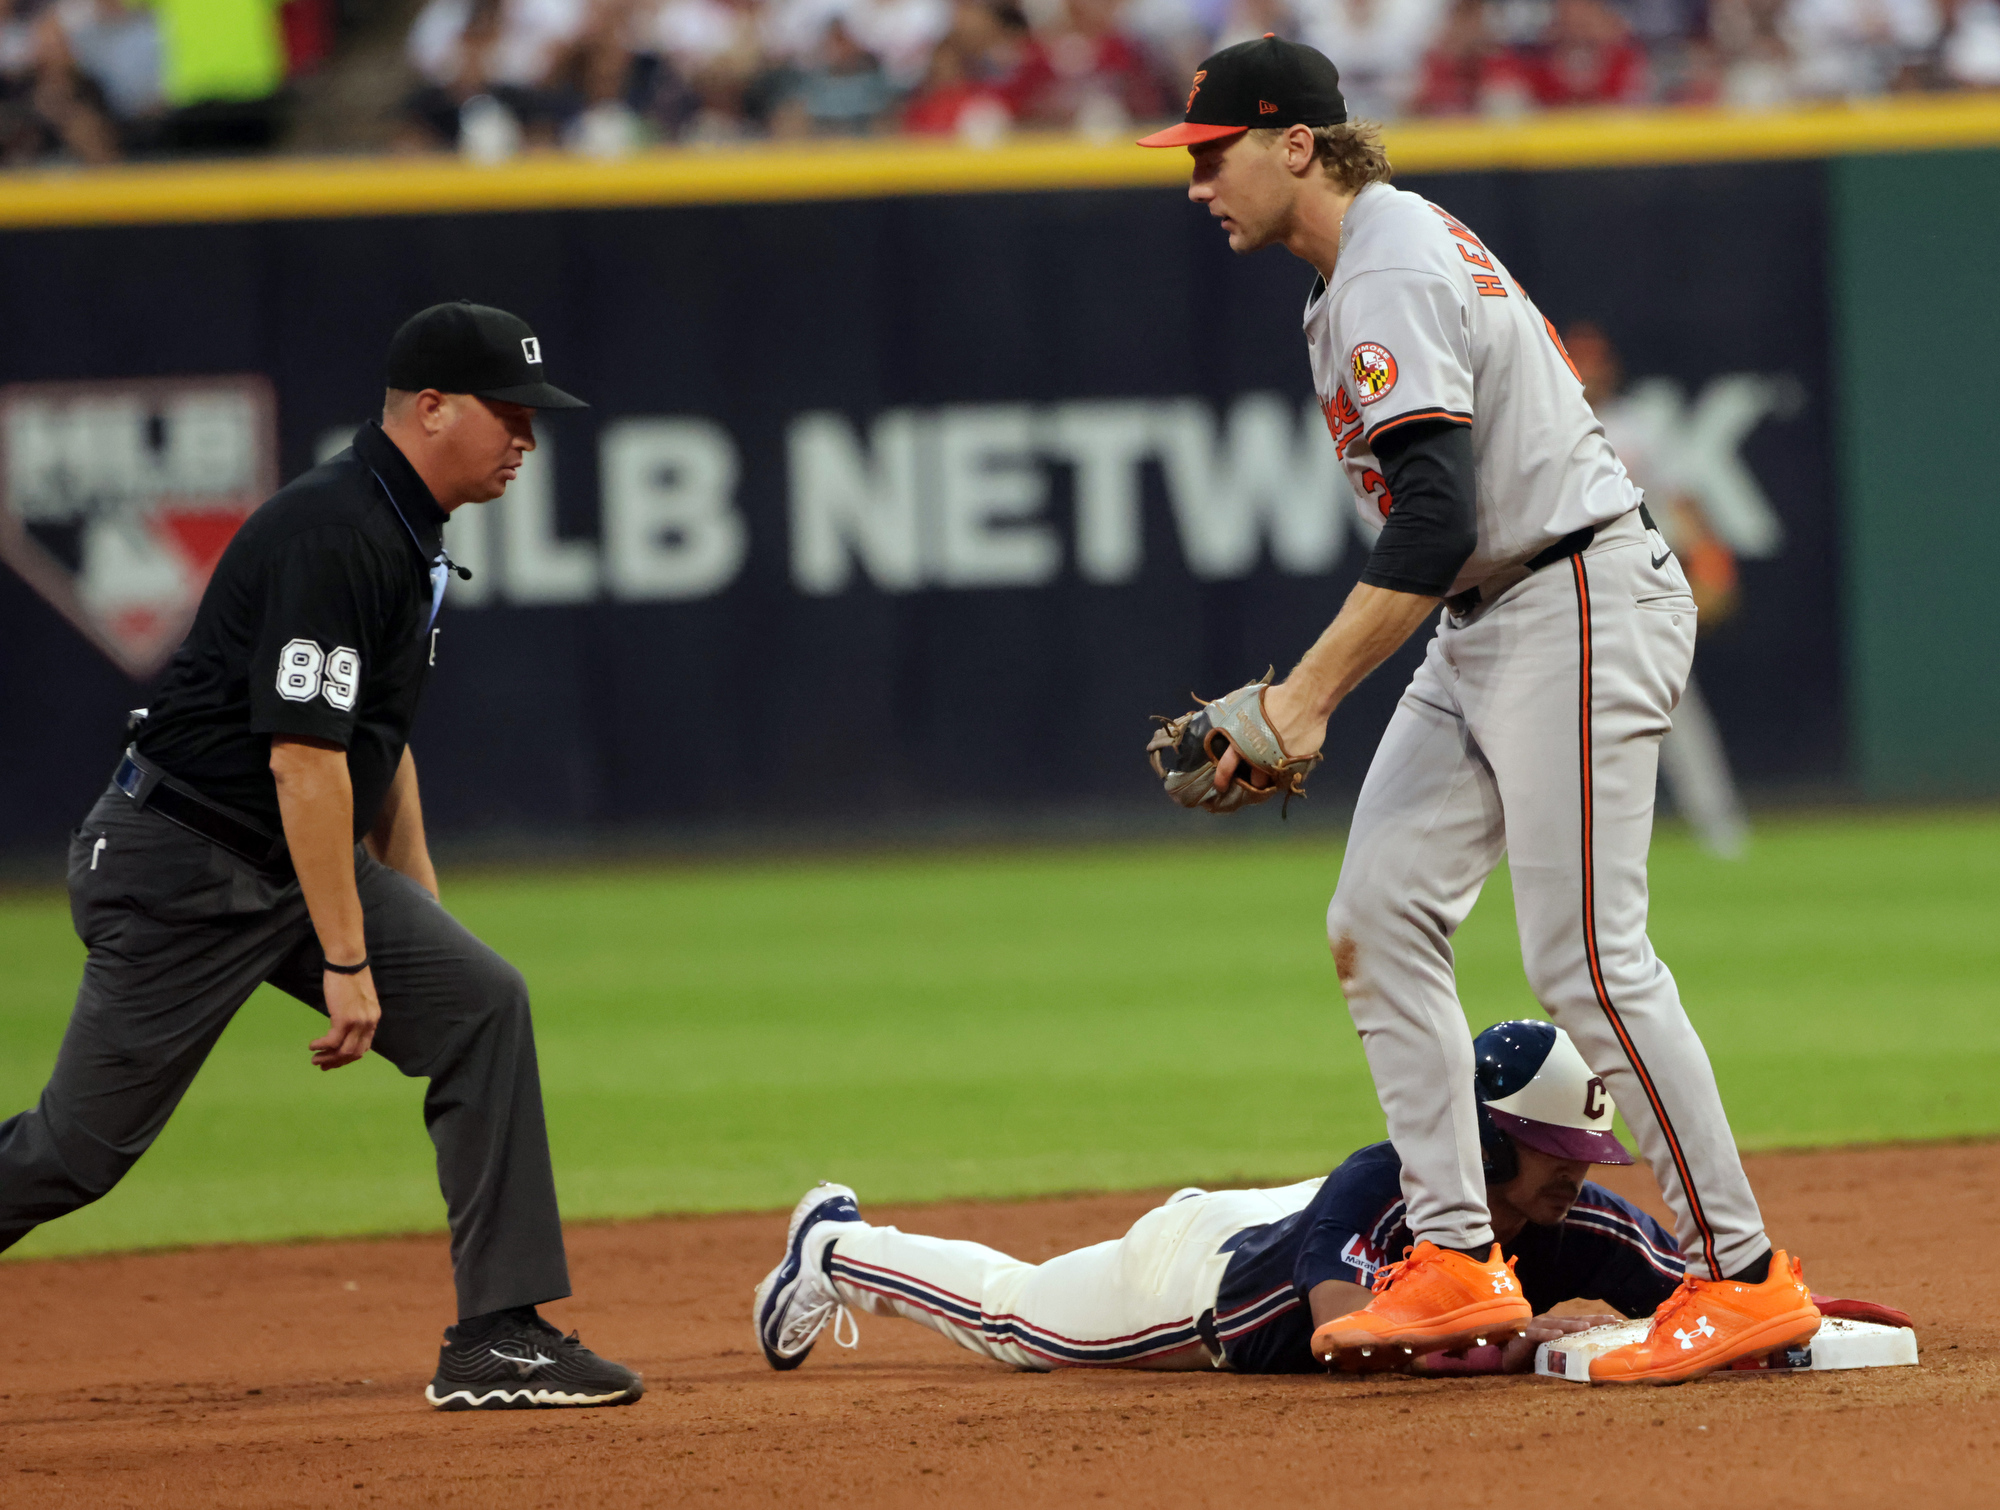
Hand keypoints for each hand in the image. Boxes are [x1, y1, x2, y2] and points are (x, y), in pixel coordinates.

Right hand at [311, 965, 380, 1069]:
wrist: (348, 962)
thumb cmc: (350, 977)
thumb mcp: (359, 1000)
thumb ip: (356, 1014)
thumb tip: (344, 1026)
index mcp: (373, 1019)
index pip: (364, 1046)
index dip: (349, 1057)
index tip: (335, 1060)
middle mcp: (369, 1023)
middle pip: (355, 1053)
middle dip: (337, 1062)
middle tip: (322, 1065)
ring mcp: (358, 1022)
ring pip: (344, 1051)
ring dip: (328, 1058)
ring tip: (315, 1059)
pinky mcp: (344, 1019)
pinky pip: (332, 1041)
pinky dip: (321, 1046)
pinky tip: (312, 1045)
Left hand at [1213, 678, 1327, 793]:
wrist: (1304, 700)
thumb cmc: (1273, 699)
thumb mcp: (1243, 703)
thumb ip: (1231, 717)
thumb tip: (1215, 719)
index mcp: (1241, 744)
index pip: (1226, 768)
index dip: (1222, 780)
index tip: (1221, 787)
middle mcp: (1259, 759)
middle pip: (1256, 782)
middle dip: (1256, 780)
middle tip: (1258, 775)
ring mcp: (1280, 765)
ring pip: (1275, 781)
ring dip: (1274, 776)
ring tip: (1276, 768)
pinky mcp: (1300, 766)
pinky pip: (1293, 774)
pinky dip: (1291, 770)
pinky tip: (1292, 760)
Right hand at [1498, 1312, 1621, 1373]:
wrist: (1504, 1356)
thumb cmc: (1530, 1355)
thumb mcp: (1554, 1352)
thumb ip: (1568, 1351)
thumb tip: (1592, 1361)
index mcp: (1556, 1325)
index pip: (1580, 1321)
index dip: (1597, 1320)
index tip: (1616, 1321)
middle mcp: (1548, 1322)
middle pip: (1573, 1320)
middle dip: (1593, 1320)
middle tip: (1611, 1320)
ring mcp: (1536, 1327)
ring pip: (1558, 1324)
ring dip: (1572, 1325)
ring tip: (1587, 1326)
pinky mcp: (1525, 1335)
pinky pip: (1538, 1334)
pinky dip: (1548, 1333)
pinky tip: (1559, 1334)